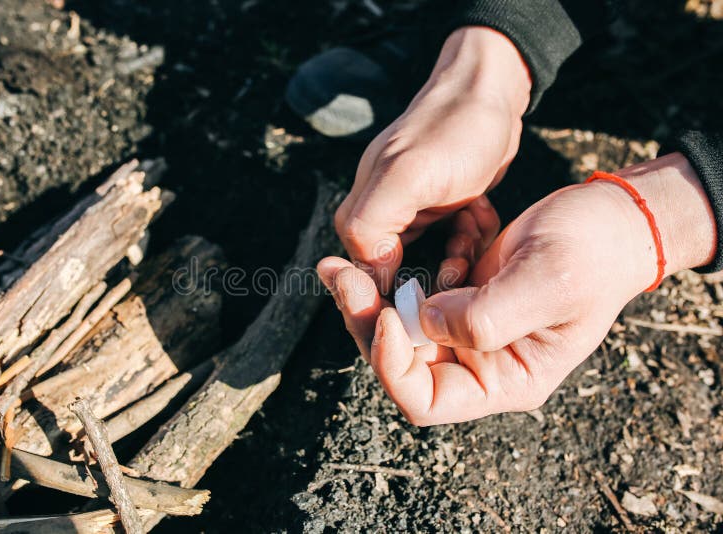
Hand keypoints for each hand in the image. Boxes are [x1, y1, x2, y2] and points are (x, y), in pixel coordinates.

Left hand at [322, 153, 715, 424]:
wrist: (609, 222)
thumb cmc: (593, 255)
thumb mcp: (549, 283)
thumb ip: (487, 316)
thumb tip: (421, 321)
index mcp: (505, 380)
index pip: (426, 401)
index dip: (393, 366)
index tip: (384, 314)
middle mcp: (480, 364)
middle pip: (399, 363)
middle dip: (364, 322)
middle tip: (339, 273)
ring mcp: (466, 331)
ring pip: (395, 329)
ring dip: (367, 297)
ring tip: (340, 263)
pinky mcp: (459, 297)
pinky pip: (409, 297)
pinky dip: (394, 275)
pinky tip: (382, 252)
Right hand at [334, 26, 530, 293]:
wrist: (490, 92)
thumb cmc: (455, 128)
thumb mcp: (409, 174)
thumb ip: (373, 220)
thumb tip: (367, 269)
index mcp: (363, 206)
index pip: (361, 270)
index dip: (390, 288)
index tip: (427, 293)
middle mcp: (380, 210)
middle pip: (393, 270)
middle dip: (430, 274)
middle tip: (459, 262)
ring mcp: (408, 209)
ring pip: (424, 261)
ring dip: (454, 257)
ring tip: (472, 230)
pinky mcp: (435, 208)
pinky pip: (446, 244)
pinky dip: (467, 240)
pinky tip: (480, 217)